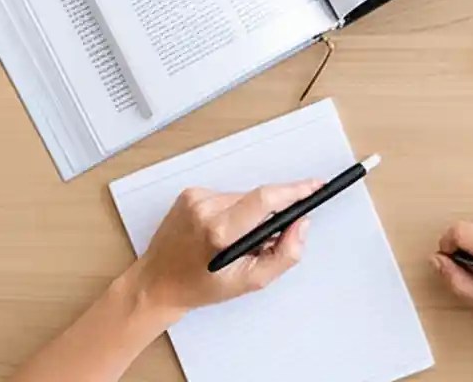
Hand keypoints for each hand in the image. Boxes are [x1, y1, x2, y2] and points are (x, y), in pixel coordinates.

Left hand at [130, 181, 320, 319]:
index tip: (314, 186)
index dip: (295, 190)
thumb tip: (301, 225)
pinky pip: (226, 197)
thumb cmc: (200, 286)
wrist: (157, 282)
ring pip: (242, 198)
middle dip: (269, 216)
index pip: (266, 199)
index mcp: (220, 231)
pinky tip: (218, 233)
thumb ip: (285, 255)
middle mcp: (205, 209)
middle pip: (258, 199)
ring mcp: (195, 199)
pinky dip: (231, 212)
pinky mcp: (189, 194)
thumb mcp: (249, 282)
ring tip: (232, 242)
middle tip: (261, 241)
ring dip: (248, 216)